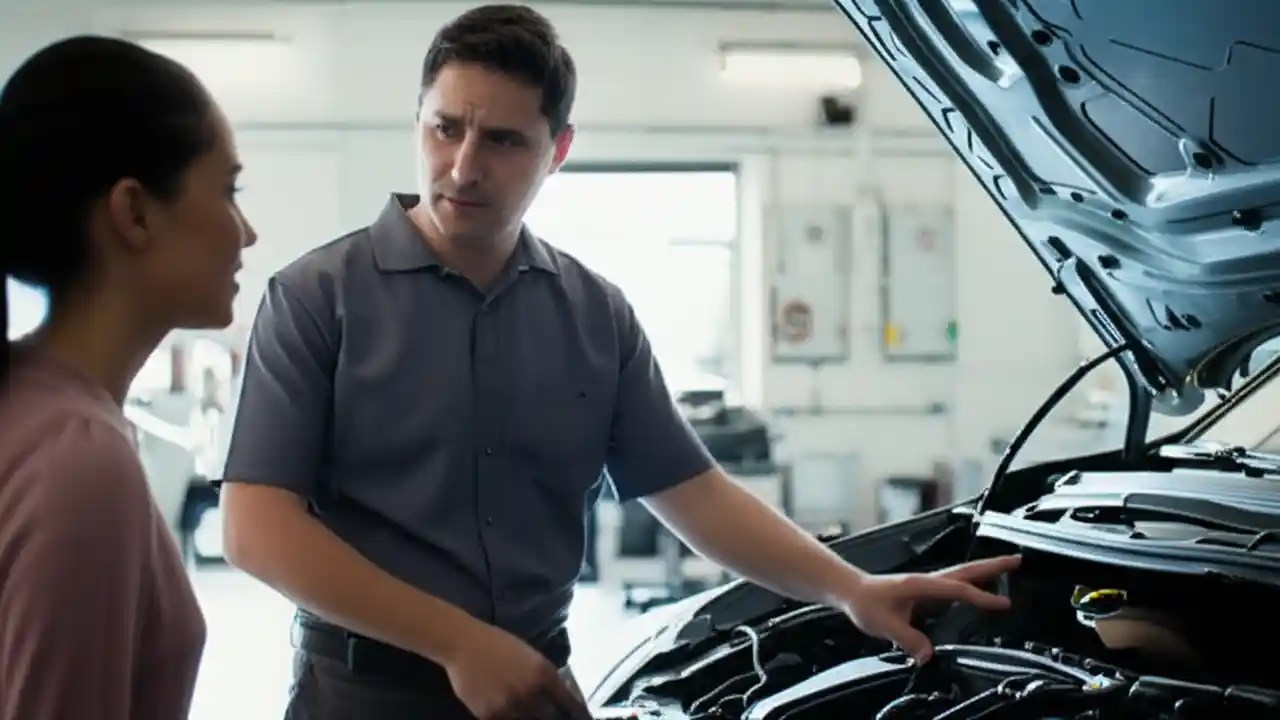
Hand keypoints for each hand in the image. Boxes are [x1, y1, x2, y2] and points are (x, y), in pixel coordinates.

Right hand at [442, 622, 591, 719]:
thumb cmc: (497, 645)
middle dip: (550, 716)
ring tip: (521, 707)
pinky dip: (507, 718)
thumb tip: (558, 696)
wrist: (463, 644)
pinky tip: (503, 708)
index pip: (567, 701)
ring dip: (527, 717)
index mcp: (543, 672)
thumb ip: (543, 676)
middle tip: (546, 714)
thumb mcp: (529, 655)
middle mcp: (530, 691)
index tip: (582, 719)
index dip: (576, 712)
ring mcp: (509, 705)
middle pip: (549, 716)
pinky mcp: (489, 715)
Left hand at [837, 554, 1021, 663]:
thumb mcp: (884, 624)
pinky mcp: (925, 592)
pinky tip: (979, 592)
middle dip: (993, 566)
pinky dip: (971, 585)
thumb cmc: (865, 602)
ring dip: (984, 572)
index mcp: (921, 585)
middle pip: (966, 571)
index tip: (1002, 603)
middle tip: (1018, 560)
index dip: (981, 597)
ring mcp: (927, 585)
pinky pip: (954, 587)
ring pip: (962, 576)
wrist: (850, 591)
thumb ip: (907, 639)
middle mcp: (928, 581)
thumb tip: (928, 655)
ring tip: (1008, 570)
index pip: (958, 590)